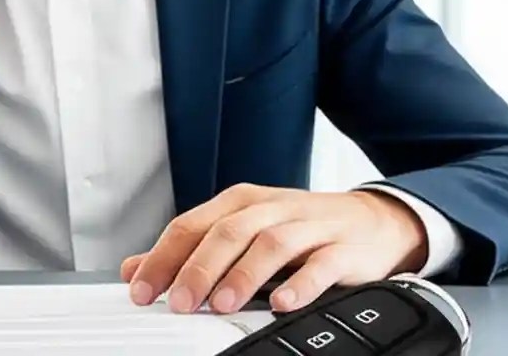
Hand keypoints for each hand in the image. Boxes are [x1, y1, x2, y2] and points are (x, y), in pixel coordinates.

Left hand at [120, 183, 426, 314]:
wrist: (373, 221)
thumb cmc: (299, 230)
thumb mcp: (241, 232)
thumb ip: (190, 251)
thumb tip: (134, 269)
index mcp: (240, 203)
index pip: (191, 225)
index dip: (163, 257)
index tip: (141, 289)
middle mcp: (271, 208)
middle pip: (228, 232)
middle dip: (198, 268)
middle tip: (179, 303)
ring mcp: (309, 225)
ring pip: (271, 243)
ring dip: (243, 275)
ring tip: (222, 304)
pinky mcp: (343, 247)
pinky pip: (322, 263)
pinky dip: (302, 283)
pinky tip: (283, 303)